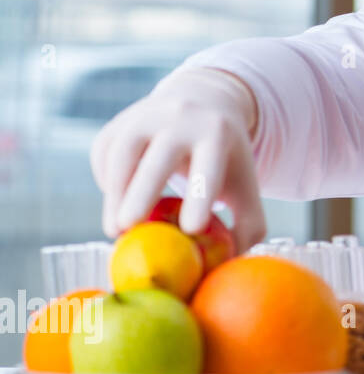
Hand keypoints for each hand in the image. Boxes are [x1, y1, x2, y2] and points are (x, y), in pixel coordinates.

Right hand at [90, 66, 265, 252]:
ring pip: (122, 154)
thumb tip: (224, 269)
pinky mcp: (118, 123)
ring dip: (115, 193)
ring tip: (115, 230)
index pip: (208, 168)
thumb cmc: (225, 161)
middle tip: (128, 230)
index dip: (200, 198)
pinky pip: (105, 154)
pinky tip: (117, 202)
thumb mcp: (246, 185)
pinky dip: (107, 181)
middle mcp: (181, 119)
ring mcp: (145, 116)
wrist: (202, 103)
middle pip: (158, 158)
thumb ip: (247, 227)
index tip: (191, 230)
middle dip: (141, 193)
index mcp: (217, 134)